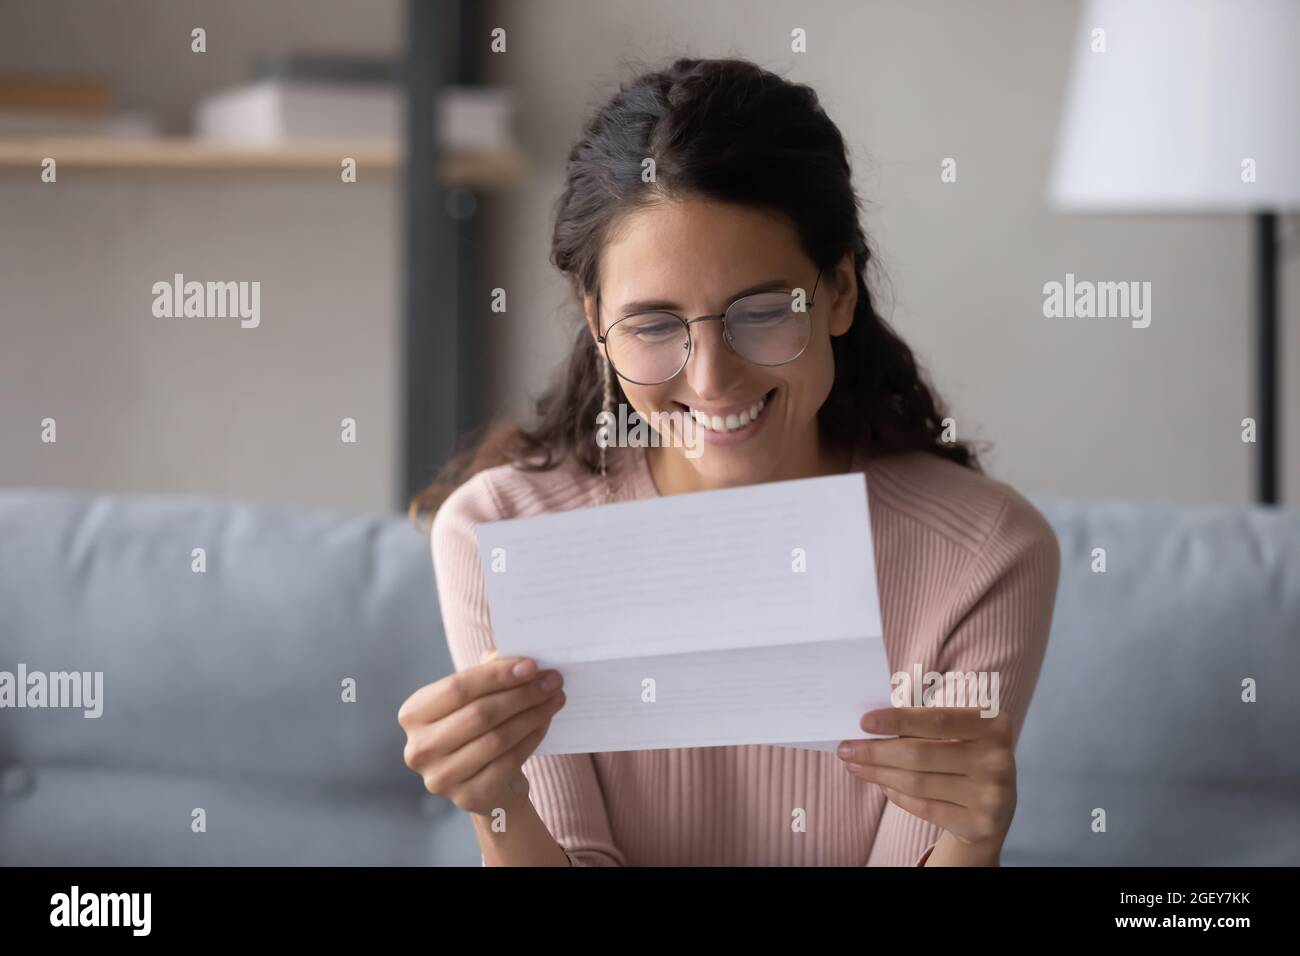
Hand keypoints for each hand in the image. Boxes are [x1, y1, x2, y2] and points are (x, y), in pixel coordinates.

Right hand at [398, 649, 565, 815]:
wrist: (486, 784)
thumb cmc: (477, 728)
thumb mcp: (476, 697)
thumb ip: (489, 672)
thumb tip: (519, 660)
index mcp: (413, 714)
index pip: (458, 688)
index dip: (497, 675)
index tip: (532, 666)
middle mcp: (419, 748)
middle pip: (479, 713)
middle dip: (522, 694)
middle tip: (553, 681)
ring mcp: (441, 777)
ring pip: (497, 738)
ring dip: (532, 715)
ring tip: (555, 699)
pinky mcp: (468, 796)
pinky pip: (509, 762)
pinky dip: (532, 739)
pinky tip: (545, 723)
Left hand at [836, 706, 1015, 851]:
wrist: (995, 806)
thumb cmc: (965, 754)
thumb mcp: (960, 731)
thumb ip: (925, 720)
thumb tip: (872, 722)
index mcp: (993, 724)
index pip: (937, 720)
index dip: (898, 720)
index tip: (863, 722)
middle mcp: (996, 759)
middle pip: (920, 754)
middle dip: (875, 752)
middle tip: (845, 749)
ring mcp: (991, 794)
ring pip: (917, 782)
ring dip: (878, 773)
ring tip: (854, 765)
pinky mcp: (980, 823)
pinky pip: (924, 807)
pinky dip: (897, 795)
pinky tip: (881, 783)